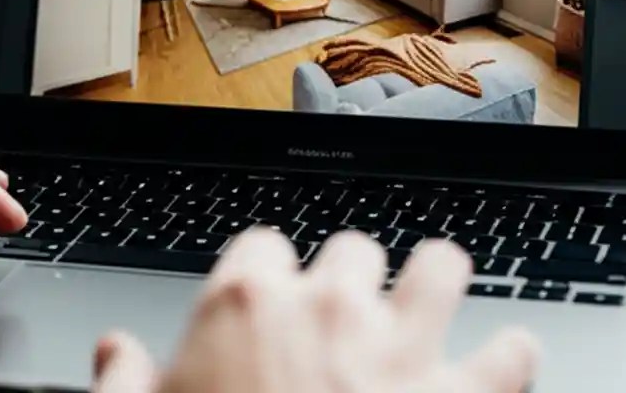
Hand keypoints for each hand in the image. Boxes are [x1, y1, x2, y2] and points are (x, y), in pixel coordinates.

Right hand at [92, 228, 539, 392]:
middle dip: (350, 282)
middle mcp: (329, 309)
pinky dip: (509, 358)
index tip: (268, 305)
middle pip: (352, 250)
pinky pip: (510, 351)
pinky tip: (500, 368)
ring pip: (439, 267)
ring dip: (437, 285)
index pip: (261, 245)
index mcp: (245, 309)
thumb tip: (115, 354)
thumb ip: (123, 386)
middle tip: (345, 324)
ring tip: (431, 305)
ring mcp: (401, 348)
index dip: (267, 279)